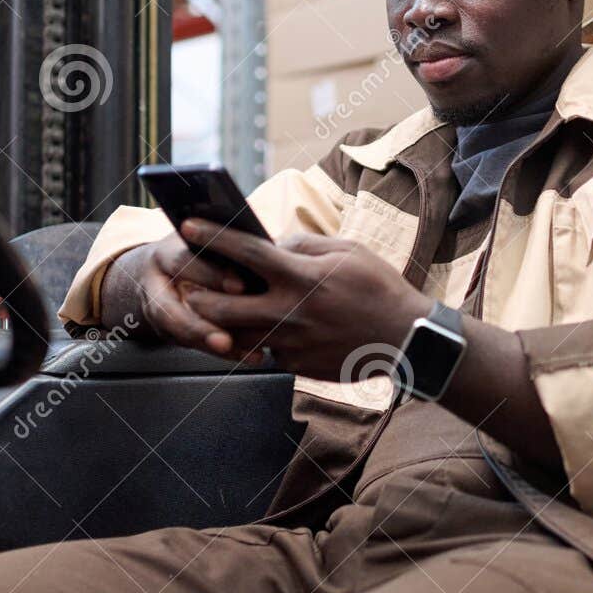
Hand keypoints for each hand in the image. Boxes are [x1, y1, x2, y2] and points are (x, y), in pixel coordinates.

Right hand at [101, 232, 247, 349]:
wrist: (166, 268)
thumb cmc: (201, 248)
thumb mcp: (209, 240)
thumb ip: (230, 247)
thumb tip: (273, 249)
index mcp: (166, 253)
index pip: (183, 261)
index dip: (211, 275)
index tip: (240, 287)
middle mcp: (155, 284)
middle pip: (170, 307)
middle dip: (200, 324)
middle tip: (227, 337)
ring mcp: (159, 311)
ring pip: (179, 332)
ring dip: (210, 343)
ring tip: (241, 351)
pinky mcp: (170, 332)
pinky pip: (196, 345)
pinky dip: (225, 353)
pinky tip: (250, 356)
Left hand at [177, 220, 431, 377]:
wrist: (407, 339)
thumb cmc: (380, 288)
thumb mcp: (348, 251)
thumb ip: (305, 245)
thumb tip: (271, 245)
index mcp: (302, 277)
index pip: (246, 252)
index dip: (212, 236)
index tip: (186, 226)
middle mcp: (290, 311)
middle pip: (223, 305)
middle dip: (198, 293)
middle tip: (190, 285)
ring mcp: (291, 343)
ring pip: (236, 334)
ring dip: (222, 321)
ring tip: (218, 309)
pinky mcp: (296, 366)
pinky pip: (264, 352)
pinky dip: (258, 340)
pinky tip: (265, 330)